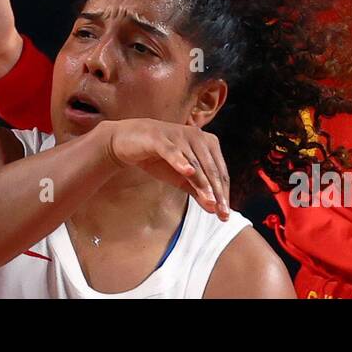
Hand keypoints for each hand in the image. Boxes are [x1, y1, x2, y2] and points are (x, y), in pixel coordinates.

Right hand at [103, 119, 230, 219]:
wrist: (126, 141)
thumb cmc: (158, 158)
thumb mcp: (180, 178)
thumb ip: (197, 190)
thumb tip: (214, 209)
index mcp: (206, 143)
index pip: (220, 171)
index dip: (223, 194)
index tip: (225, 215)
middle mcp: (196, 136)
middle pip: (211, 168)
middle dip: (217, 192)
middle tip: (222, 213)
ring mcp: (178, 135)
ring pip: (194, 162)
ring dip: (203, 182)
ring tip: (210, 201)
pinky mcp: (159, 138)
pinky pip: (172, 151)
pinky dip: (181, 161)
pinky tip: (188, 172)